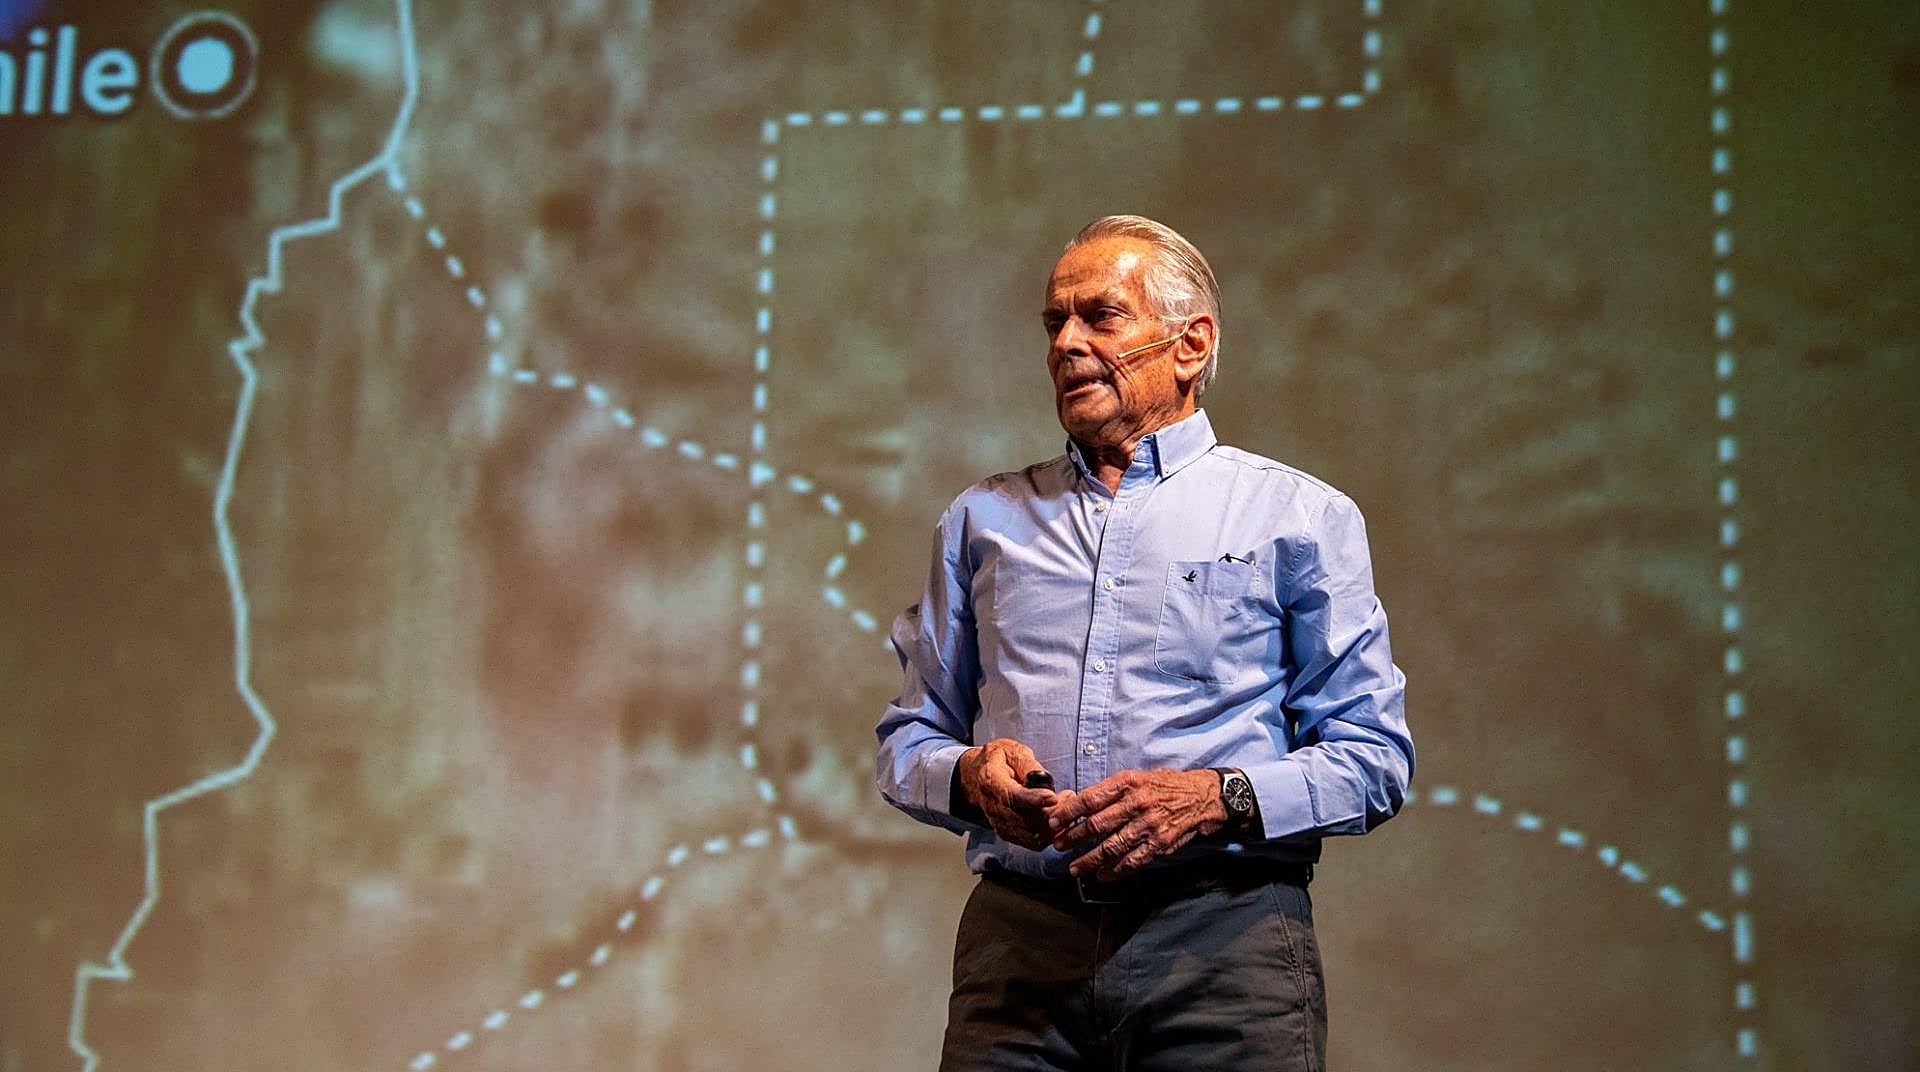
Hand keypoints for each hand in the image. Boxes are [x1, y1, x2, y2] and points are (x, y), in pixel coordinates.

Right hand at [957, 739, 1057, 849]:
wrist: (975, 776)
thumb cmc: (996, 760)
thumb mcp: (1011, 749)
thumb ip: (1027, 763)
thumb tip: (1042, 779)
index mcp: (991, 780)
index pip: (1011, 796)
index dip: (1034, 800)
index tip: (1053, 797)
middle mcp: (993, 805)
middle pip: (1025, 819)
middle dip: (1051, 812)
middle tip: (1067, 796)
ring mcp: (999, 822)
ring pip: (1031, 834)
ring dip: (1053, 824)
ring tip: (1063, 804)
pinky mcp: (1007, 833)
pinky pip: (1032, 842)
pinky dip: (1049, 834)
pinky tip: (1055, 817)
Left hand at [1045, 769, 1226, 880]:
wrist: (1202, 796)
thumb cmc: (1165, 786)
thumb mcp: (1137, 777)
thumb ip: (1111, 791)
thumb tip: (1080, 806)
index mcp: (1128, 783)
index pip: (1090, 799)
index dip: (1068, 813)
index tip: (1053, 822)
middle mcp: (1137, 803)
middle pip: (1097, 824)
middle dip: (1073, 838)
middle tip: (1058, 846)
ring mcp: (1148, 825)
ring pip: (1112, 847)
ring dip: (1090, 860)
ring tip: (1075, 868)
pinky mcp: (1159, 843)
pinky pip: (1133, 861)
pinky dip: (1115, 871)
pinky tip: (1103, 876)